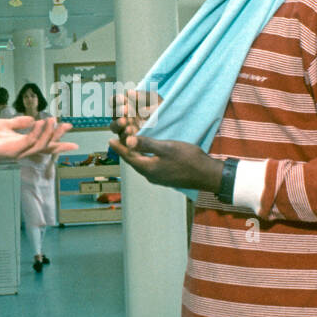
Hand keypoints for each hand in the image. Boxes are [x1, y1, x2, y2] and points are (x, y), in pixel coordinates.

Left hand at [0, 116, 77, 160]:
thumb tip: (30, 118)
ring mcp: (17, 152)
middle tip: (67, 126)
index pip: (45, 145)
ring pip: (38, 145)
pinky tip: (39, 123)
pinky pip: (27, 142)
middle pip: (46, 146)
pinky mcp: (10, 151)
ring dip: (47, 132)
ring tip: (52, 120)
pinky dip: (35, 133)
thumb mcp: (6, 124)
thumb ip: (19, 123)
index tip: (74, 143)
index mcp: (23, 144)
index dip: (59, 144)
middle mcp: (22, 150)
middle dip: (58, 136)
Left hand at [108, 134, 222, 193]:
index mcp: (148, 168)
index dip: (118, 147)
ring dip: (135, 153)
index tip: (109, 140)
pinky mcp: (166, 177)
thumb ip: (147, 144)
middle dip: (125, 149)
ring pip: (141, 163)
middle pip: (133, 161)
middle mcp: (150, 175)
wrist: (207, 175)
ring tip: (129, 144)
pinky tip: (147, 152)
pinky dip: (144, 157)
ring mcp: (158, 177)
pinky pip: (149, 165)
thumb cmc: (188, 160)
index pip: (128, 157)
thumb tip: (128, 141)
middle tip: (118, 139)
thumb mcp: (167, 148)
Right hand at [109, 89, 162, 142]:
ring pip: (114, 127)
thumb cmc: (162, 110)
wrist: (173, 125)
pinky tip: (130, 132)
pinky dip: (125, 136)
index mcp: (127, 104)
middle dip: (118, 112)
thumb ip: (143, 97)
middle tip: (126, 110)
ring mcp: (125, 129)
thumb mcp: (155, 100)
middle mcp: (124, 116)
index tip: (123, 99)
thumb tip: (129, 92)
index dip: (117, 100)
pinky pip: (122, 139)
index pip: (116, 101)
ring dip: (118, 124)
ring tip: (125, 122)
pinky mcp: (129, 141)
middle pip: (113, 114)